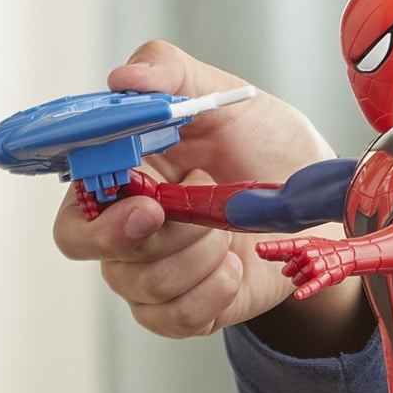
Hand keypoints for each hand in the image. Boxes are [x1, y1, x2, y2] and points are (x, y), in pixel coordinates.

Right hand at [52, 39, 363, 345]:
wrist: (318, 202)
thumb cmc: (265, 146)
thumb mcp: (227, 98)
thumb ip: (172, 74)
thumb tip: (124, 77)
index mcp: (125, 171)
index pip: (75, 198)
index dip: (92, 206)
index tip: (143, 198)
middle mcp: (126, 223)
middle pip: (87, 244)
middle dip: (133, 235)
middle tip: (174, 212)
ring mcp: (152, 269)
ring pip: (138, 282)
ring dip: (192, 255)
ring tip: (228, 229)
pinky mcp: (185, 308)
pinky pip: (174, 318)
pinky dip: (210, 293)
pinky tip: (235, 266)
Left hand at [254, 234, 362, 299]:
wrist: (346, 254)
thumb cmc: (319, 250)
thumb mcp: (301, 246)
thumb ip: (280, 251)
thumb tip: (259, 250)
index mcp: (303, 243)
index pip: (285, 245)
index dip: (271, 248)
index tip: (258, 249)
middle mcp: (311, 252)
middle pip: (290, 265)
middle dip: (289, 269)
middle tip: (296, 268)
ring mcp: (320, 265)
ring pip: (300, 276)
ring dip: (298, 279)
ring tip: (304, 275)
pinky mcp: (328, 277)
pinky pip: (315, 284)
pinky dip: (307, 290)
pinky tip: (298, 295)